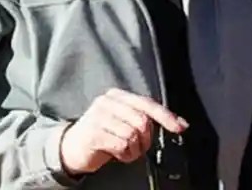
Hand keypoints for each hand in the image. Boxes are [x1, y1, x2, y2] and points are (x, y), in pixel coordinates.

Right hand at [58, 88, 187, 175]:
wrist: (71, 147)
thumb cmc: (102, 134)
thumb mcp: (122, 121)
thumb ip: (143, 118)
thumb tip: (178, 122)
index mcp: (117, 96)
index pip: (147, 103)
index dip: (166, 116)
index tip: (180, 127)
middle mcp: (107, 102)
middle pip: (142, 121)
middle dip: (146, 140)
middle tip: (139, 148)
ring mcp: (98, 117)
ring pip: (132, 135)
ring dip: (134, 151)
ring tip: (125, 152)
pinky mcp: (92, 133)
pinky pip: (121, 145)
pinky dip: (124, 155)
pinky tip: (117, 154)